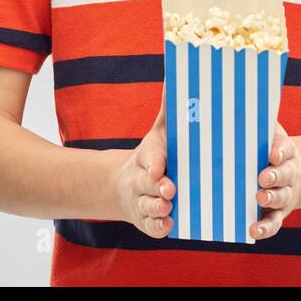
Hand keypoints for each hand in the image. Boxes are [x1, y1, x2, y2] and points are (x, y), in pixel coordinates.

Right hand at [113, 91, 174, 237]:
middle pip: (148, 183)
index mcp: (146, 156)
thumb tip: (175, 73)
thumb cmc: (154, 154)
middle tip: (170, 190)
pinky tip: (168, 224)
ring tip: (169, 206)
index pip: (149, 158)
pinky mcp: (146, 221)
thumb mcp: (161, 132)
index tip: (158, 169)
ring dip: (158, 208)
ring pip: (148, 206)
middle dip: (158, 186)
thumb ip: (170, 109)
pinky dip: (158, 227)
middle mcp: (140, 179)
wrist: (124, 185)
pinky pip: (151, 227)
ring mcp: (142, 201)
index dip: (154, 164)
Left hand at [252, 121, 300, 240]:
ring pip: (280, 198)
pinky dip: (266, 228)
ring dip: (271, 198)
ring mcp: (284, 194)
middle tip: (263, 178)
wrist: (295, 172)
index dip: (280, 150)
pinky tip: (253, 230)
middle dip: (275, 176)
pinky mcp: (278, 213)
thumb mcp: (269, 133)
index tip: (273, 153)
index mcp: (286, 151)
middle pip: (285, 174)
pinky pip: (274, 222)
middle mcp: (289, 173)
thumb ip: (258, 124)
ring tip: (259, 198)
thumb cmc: (270, 148)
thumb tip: (233, 106)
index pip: (285, 148)